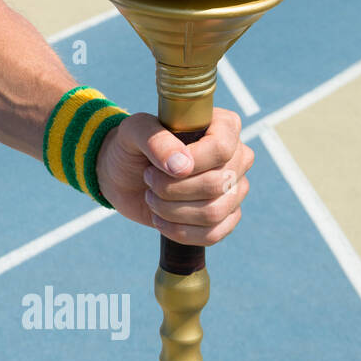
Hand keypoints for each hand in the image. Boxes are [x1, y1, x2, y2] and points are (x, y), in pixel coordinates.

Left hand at [95, 107, 252, 245]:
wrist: (123, 176)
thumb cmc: (132, 146)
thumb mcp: (134, 131)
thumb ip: (156, 140)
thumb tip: (182, 166)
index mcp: (224, 126)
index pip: (221, 148)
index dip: (190, 162)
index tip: (158, 166)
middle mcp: (237, 157)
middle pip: (217, 184)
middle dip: (171, 188)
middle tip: (149, 179)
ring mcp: (234, 189)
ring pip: (214, 212)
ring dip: (171, 210)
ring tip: (152, 197)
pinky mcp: (226, 216)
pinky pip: (213, 234)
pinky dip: (179, 231)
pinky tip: (160, 219)